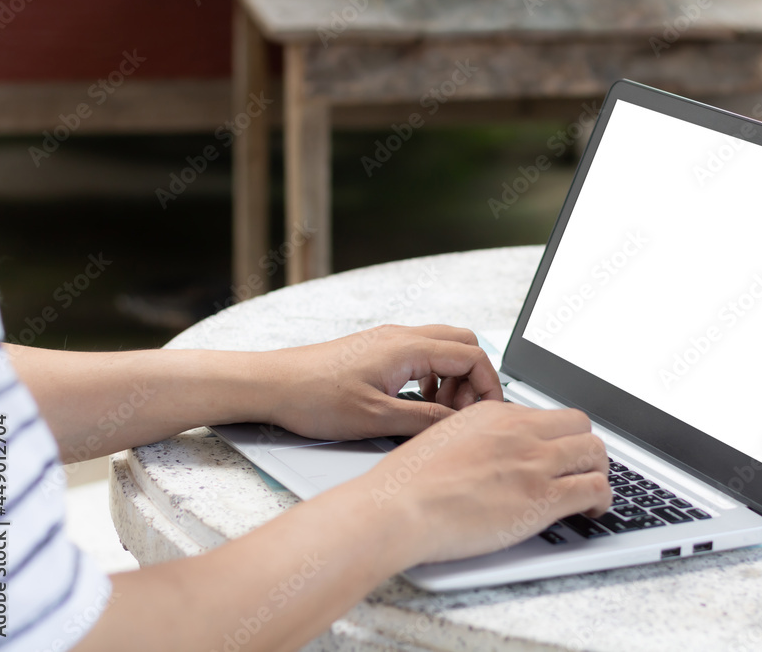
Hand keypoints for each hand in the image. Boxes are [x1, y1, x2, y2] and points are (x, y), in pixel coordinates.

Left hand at [251, 324, 502, 440]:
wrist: (272, 385)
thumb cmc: (314, 397)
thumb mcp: (376, 418)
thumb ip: (424, 421)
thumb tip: (459, 424)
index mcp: (408, 348)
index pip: (472, 355)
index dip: (489, 385)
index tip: (487, 413)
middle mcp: (401, 337)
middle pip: (463, 343)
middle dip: (474, 378)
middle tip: (464, 412)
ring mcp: (388, 341)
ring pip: (442, 348)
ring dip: (452, 378)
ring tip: (439, 412)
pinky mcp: (376, 350)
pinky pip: (421, 355)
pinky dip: (432, 377)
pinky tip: (416, 403)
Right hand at [357, 401, 610, 565]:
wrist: (401, 506)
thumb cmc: (409, 483)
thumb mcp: (443, 439)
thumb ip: (475, 439)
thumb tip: (489, 452)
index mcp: (494, 414)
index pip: (548, 415)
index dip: (558, 437)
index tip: (557, 452)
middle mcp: (520, 431)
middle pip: (581, 427)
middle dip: (585, 450)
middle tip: (579, 469)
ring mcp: (535, 462)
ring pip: (596, 454)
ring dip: (599, 472)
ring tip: (592, 490)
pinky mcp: (543, 497)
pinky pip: (596, 489)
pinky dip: (603, 499)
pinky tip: (593, 510)